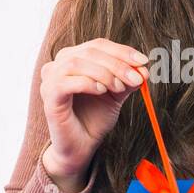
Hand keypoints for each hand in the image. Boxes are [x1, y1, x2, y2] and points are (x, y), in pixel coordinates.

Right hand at [40, 38, 148, 180]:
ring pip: (76, 63)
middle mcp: (58, 65)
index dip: (122, 51)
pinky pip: (65, 82)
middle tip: (136, 79)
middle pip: (89, 52)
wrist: (81, 147)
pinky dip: (87, 83)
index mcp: (73, 59)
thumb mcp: (117, 94)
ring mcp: (50, 80)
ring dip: (104, 73)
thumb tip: (144, 69)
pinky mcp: (49, 97)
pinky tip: (101, 91)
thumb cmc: (95, 118)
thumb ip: (128, 80)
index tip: (143, 61)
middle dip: (117, 64)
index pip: (98, 45)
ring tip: (119, 88)